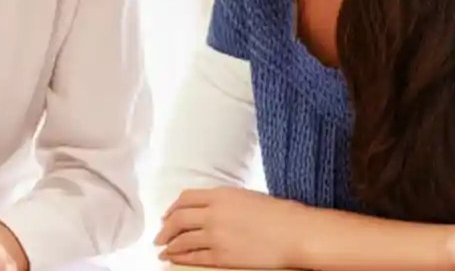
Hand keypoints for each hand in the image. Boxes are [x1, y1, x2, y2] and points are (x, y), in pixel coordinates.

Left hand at [155, 187, 300, 268]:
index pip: (185, 198)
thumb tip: (209, 209)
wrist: (295, 233)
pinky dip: (181, 258)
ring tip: (163, 250)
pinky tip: (174, 259)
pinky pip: (194, 257)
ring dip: (170, 245)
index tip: (167, 214)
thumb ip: (224, 200)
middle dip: (165, 228)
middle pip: (178, 219)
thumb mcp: (247, 197)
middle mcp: (213, 214)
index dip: (172, 207)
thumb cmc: (278, 213)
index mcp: (220, 195)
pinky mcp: (222, 256)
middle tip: (159, 235)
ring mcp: (216, 236)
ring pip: (183, 239)